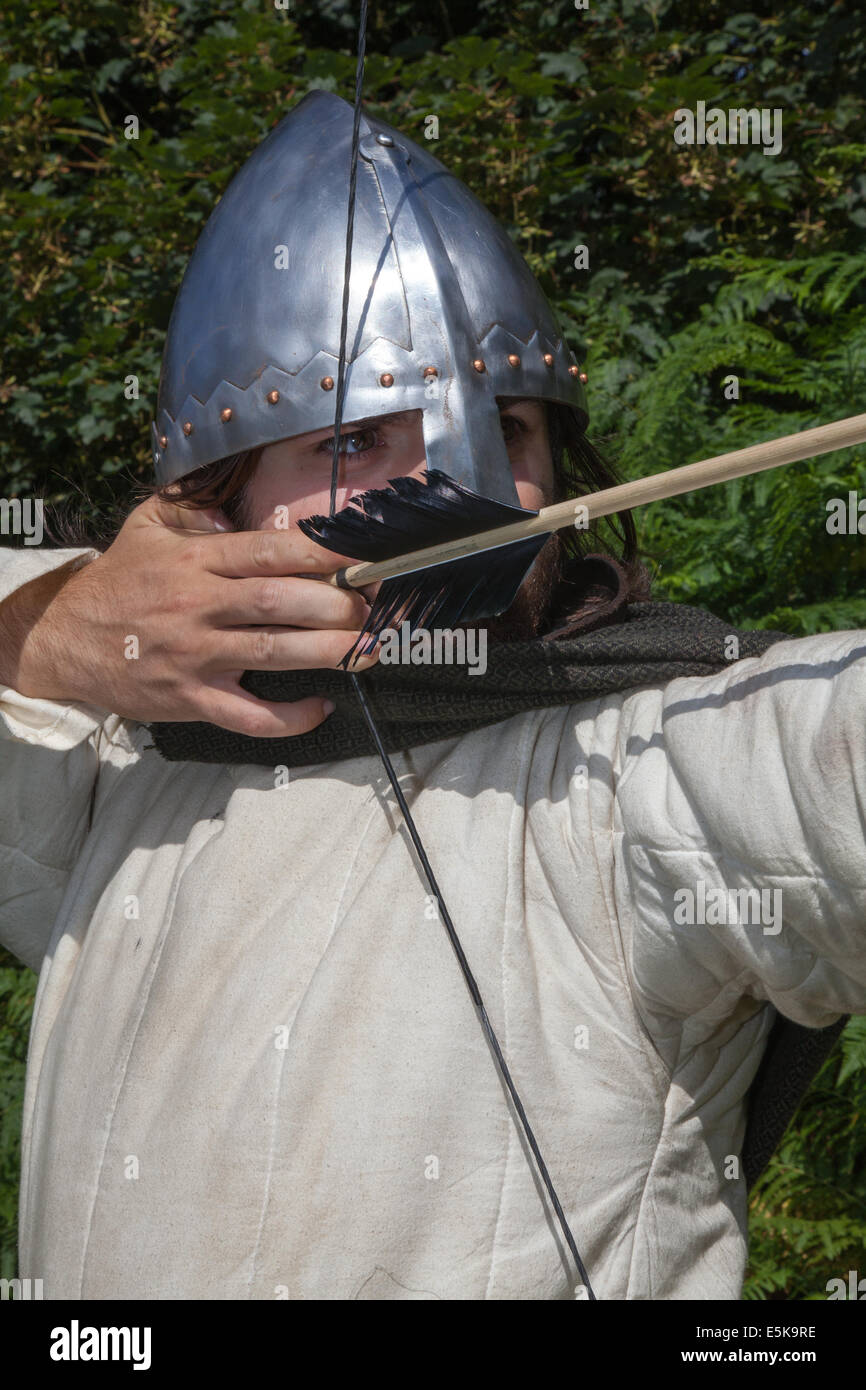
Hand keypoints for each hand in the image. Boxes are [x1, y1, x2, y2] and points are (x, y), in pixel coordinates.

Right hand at [0, 494, 378, 736]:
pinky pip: (249, 715)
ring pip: (272, 653)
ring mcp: (194, 655)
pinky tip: (319, 707)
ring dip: (328, 653)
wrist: (64, 639)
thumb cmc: (117, 582)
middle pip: (280, 601)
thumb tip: (236, 496)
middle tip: (372, 606)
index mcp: (195, 560)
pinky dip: (289, 717)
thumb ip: (193, 506)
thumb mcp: (146, 527)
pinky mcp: (190, 699)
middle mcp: (198, 605)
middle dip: (336, 604)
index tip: (361, 554)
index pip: (269, 550)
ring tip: (368, 650)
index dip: (322, 552)